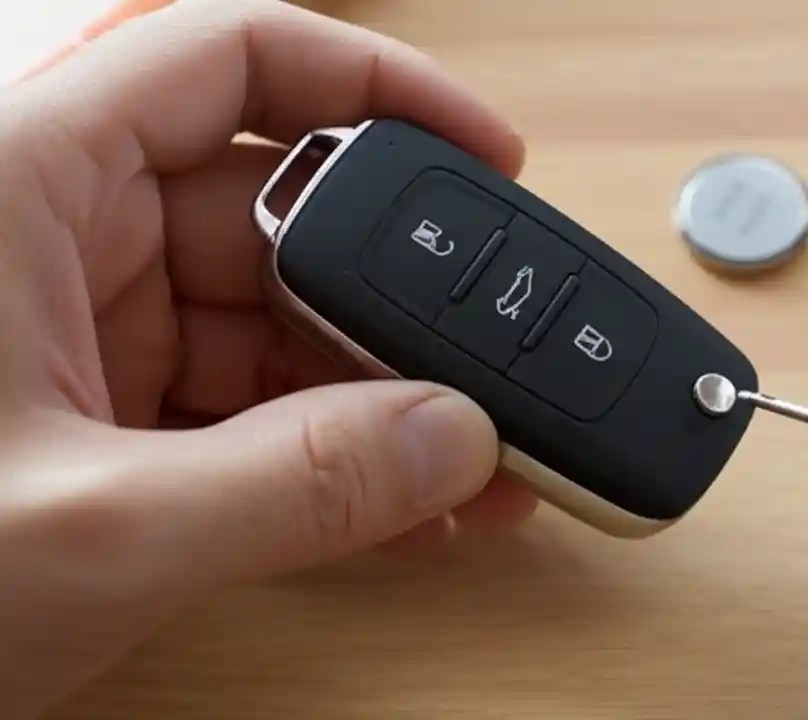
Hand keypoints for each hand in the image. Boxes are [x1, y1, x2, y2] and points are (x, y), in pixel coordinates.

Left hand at [0, 0, 535, 715]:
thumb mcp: (90, 531)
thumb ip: (296, 485)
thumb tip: (455, 440)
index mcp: (22, 186)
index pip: (228, 62)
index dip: (376, 86)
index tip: (483, 150)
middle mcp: (56, 238)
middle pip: (278, 212)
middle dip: (396, 293)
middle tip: (485, 360)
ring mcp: (83, 332)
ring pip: (274, 322)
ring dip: (379, 391)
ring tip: (474, 460)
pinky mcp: (100, 416)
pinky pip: (247, 403)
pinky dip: (330, 448)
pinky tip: (407, 497)